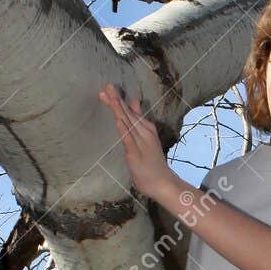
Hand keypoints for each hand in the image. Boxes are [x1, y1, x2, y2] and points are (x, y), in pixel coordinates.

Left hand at [99, 83, 170, 198]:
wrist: (163, 183)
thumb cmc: (152, 163)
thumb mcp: (146, 138)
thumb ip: (139, 120)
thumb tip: (134, 102)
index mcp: (146, 129)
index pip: (130, 112)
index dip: (118, 100)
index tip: (107, 88)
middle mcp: (144, 133)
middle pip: (127, 114)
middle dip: (116, 100)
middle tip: (107, 86)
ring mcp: (141, 143)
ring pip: (127, 123)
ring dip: (119, 110)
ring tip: (110, 97)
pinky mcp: (136, 154)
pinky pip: (129, 140)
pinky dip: (124, 129)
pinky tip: (118, 120)